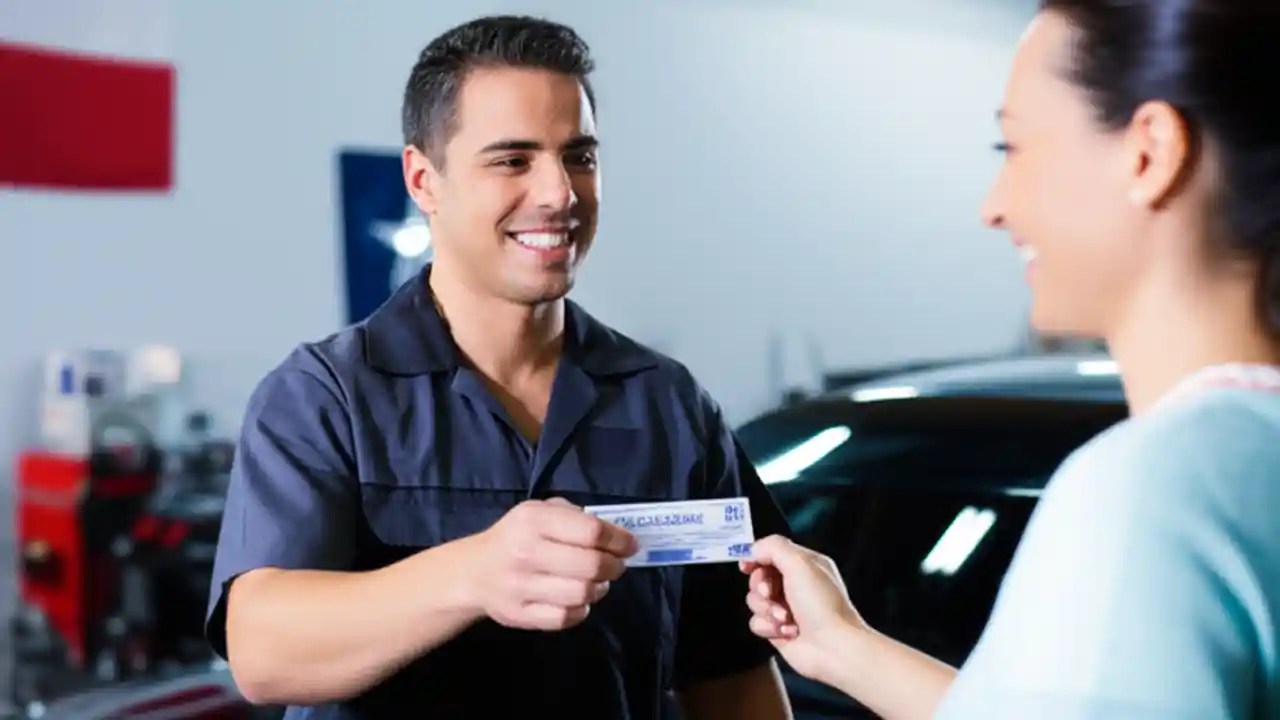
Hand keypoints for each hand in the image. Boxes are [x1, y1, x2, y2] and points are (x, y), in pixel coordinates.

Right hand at [467, 498, 637, 630]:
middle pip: (591, 565)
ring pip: (582, 593)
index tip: (630, 546)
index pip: (591, 531)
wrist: (474, 571)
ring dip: (600, 588)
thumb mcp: (539, 511)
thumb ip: (574, 517)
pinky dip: (581, 609)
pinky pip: (566, 617)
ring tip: (598, 582)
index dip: (619, 540)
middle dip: (614, 566)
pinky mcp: (519, 614)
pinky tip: (578, 599)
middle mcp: (526, 552)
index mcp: (534, 520)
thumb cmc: (516, 536)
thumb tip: (615, 535)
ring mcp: (521, 586)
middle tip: (616, 565)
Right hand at [739, 535, 866, 682]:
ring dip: (767, 610)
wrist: (832, 648)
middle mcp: (795, 585)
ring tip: (785, 618)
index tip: (746, 566)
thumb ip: (773, 547)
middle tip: (771, 594)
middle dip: (761, 587)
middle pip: (758, 578)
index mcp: (805, 565)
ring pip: (755, 601)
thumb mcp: (800, 563)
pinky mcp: (778, 630)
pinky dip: (769, 627)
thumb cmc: (821, 604)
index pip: (771, 553)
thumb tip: (752, 551)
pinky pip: (757, 623)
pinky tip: (788, 632)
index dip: (756, 558)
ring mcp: (786, 608)